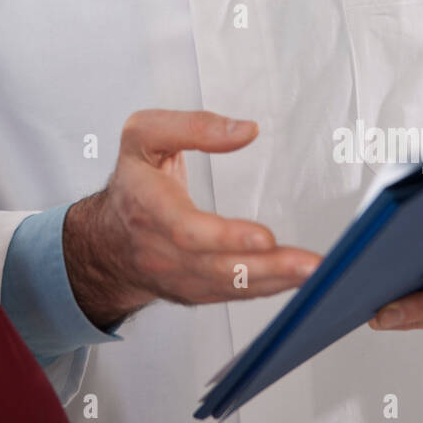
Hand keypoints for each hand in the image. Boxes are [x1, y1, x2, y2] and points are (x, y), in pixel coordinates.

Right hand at [62, 110, 321, 330]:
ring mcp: (177, 277)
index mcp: (147, 204)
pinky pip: (234, 295)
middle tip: (310, 263)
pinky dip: (268, 289)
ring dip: (276, 282)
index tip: (265, 236)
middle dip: (267, 267)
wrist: (108, 238)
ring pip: (229, 286)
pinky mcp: (195, 292)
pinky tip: (297, 280)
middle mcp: (160, 249)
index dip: (225, 237)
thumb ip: (193, 126)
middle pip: (216, 266)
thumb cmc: (133, 182)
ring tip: (314, 272)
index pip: (185, 230)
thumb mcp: (144, 135)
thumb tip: (246, 131)